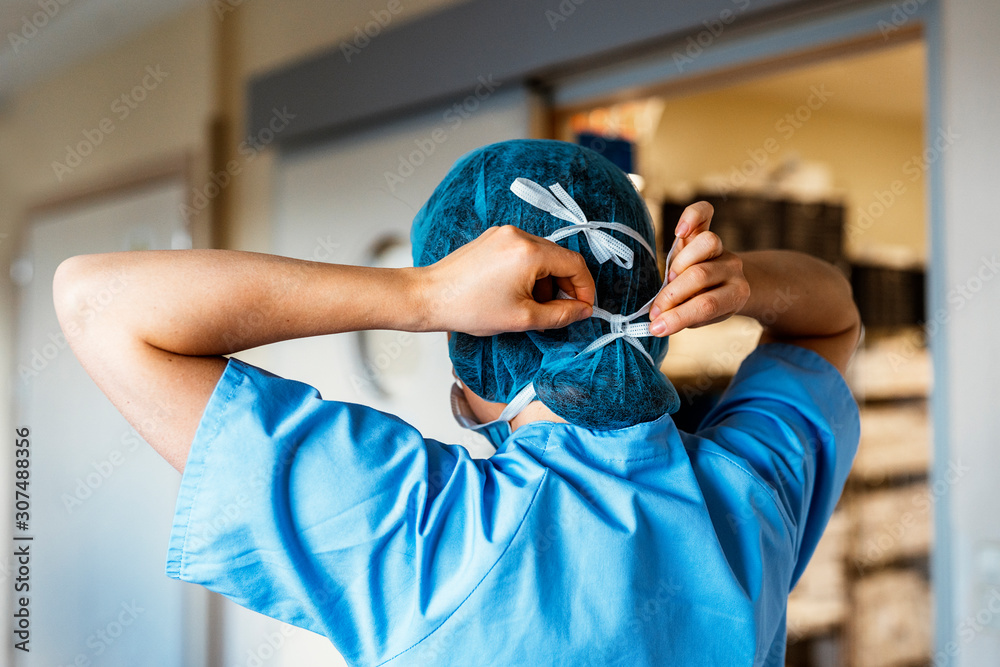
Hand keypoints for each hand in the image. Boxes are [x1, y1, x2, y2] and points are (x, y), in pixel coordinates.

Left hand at [416, 225, 594, 335]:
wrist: (430, 297)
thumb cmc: (470, 308)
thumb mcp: (523, 319)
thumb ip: (561, 314)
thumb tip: (583, 310)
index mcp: (530, 252)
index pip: (575, 264)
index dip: (585, 288)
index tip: (584, 308)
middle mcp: (518, 235)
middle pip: (559, 258)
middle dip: (565, 286)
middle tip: (560, 311)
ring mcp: (504, 234)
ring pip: (542, 256)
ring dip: (546, 281)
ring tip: (534, 308)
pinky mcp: (492, 238)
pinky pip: (523, 253)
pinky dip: (529, 273)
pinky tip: (518, 295)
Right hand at [647, 202, 749, 336]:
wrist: (723, 284)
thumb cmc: (705, 304)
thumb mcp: (700, 318)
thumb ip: (684, 317)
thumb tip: (656, 323)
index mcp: (736, 295)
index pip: (707, 305)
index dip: (679, 317)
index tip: (656, 328)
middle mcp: (733, 268)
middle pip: (700, 275)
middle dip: (671, 295)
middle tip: (654, 310)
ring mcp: (721, 247)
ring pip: (707, 243)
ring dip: (680, 263)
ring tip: (668, 279)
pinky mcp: (706, 230)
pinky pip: (704, 213)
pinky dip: (692, 216)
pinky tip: (680, 231)